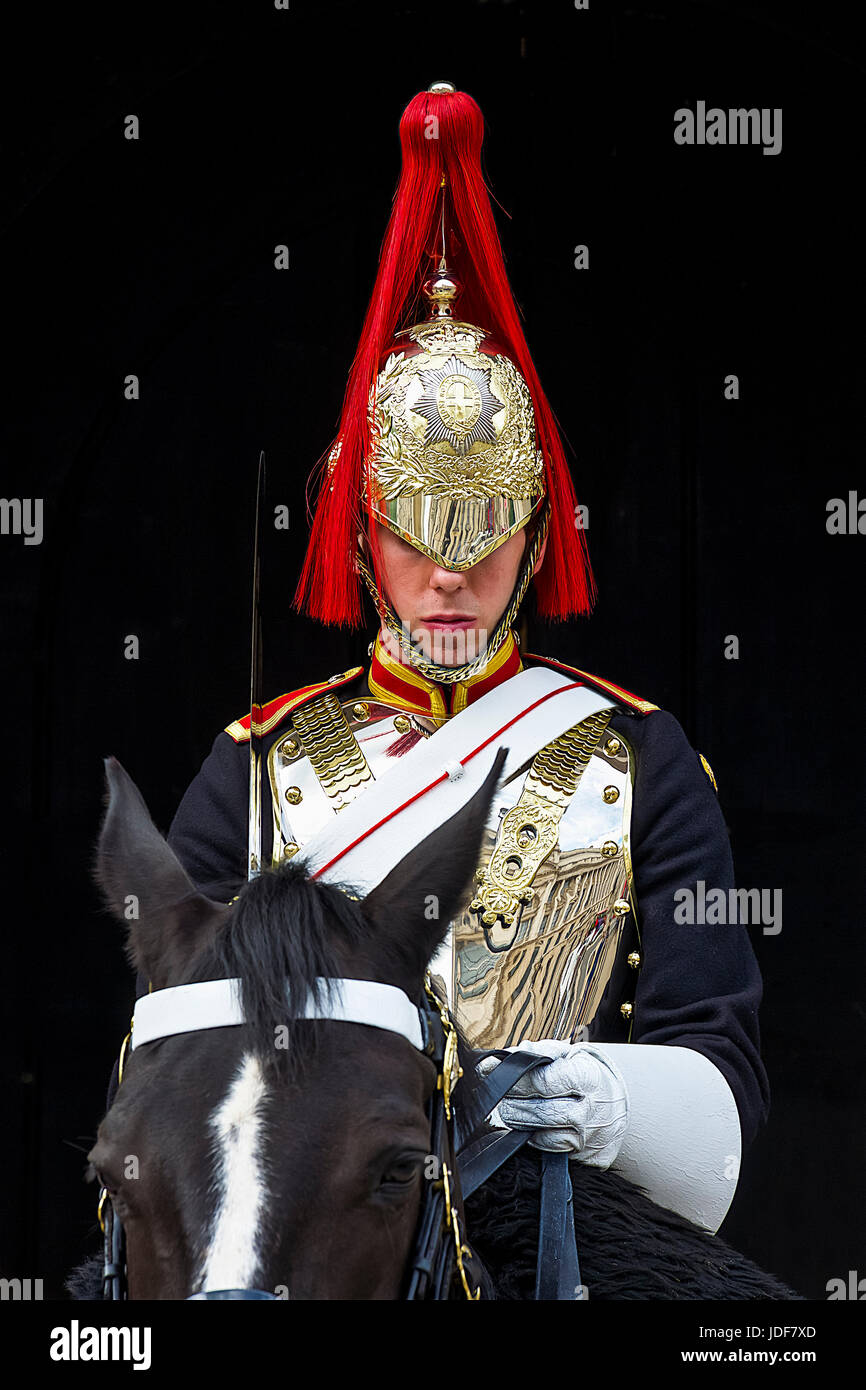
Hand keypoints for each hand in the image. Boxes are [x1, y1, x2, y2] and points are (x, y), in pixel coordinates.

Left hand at [477, 1038, 629, 1168]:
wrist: (617, 1103)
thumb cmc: (584, 1076)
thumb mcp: (568, 1055)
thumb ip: (537, 1052)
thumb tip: (505, 1057)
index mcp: (587, 1078)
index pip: (542, 1081)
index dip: (514, 1078)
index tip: (491, 1071)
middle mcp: (589, 1110)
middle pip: (537, 1111)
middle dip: (511, 1102)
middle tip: (500, 1095)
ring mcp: (588, 1137)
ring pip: (538, 1134)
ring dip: (517, 1120)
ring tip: (511, 1108)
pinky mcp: (585, 1157)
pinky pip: (547, 1149)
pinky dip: (533, 1137)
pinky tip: (531, 1125)